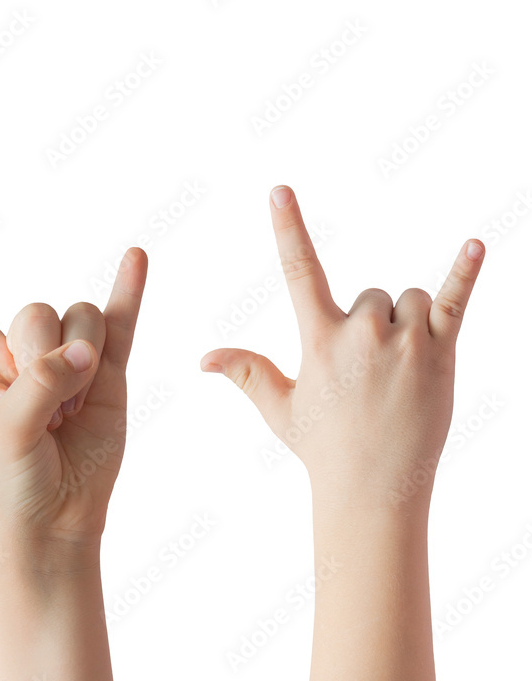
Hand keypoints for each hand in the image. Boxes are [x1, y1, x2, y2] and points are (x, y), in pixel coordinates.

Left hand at [0, 186, 147, 552]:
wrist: (51, 526)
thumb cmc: (7, 485)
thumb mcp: (5, 431)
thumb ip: (42, 382)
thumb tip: (87, 353)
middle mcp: (23, 352)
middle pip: (39, 309)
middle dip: (45, 357)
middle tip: (48, 415)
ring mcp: (71, 362)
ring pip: (82, 319)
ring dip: (82, 365)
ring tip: (72, 416)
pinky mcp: (110, 378)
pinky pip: (123, 324)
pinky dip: (130, 291)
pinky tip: (135, 257)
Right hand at [200, 185, 484, 508]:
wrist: (375, 489)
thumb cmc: (323, 449)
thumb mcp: (280, 409)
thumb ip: (246, 372)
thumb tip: (203, 358)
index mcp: (319, 341)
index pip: (299, 272)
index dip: (288, 228)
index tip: (280, 191)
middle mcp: (361, 334)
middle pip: (370, 296)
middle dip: (370, 324)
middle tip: (370, 376)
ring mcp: (405, 341)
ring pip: (408, 301)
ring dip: (406, 322)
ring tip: (400, 370)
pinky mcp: (441, 351)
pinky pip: (454, 300)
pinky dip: (466, 271)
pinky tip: (476, 244)